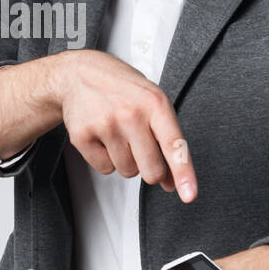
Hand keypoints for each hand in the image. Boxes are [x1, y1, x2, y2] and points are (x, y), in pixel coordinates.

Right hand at [50, 49, 197, 200]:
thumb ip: (166, 141)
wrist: (79, 75)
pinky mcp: (83, 136)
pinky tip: (103, 136)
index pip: (174, 145)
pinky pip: (105, 169)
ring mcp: (106, 125)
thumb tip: (171, 182)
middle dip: (150, 169)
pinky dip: (106, 159)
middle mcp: (131, 114)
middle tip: (141, 147)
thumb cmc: (121, 90)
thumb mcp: (152, 104)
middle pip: (151, 171)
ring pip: (128, 171)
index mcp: (154, 103)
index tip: (189, 194)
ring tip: (118, 134)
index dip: (183, 173)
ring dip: (126, 160)